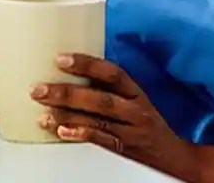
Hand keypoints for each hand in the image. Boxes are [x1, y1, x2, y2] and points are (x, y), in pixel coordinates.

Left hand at [32, 54, 198, 179]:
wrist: (174, 156)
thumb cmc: (148, 123)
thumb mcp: (134, 100)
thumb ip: (108, 88)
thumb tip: (72, 72)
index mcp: (136, 93)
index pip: (112, 73)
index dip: (87, 64)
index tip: (61, 58)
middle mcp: (135, 110)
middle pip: (100, 99)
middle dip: (67, 93)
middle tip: (38, 89)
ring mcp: (131, 131)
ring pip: (97, 120)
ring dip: (66, 115)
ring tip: (42, 111)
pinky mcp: (125, 150)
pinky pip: (101, 141)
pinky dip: (80, 135)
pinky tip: (61, 131)